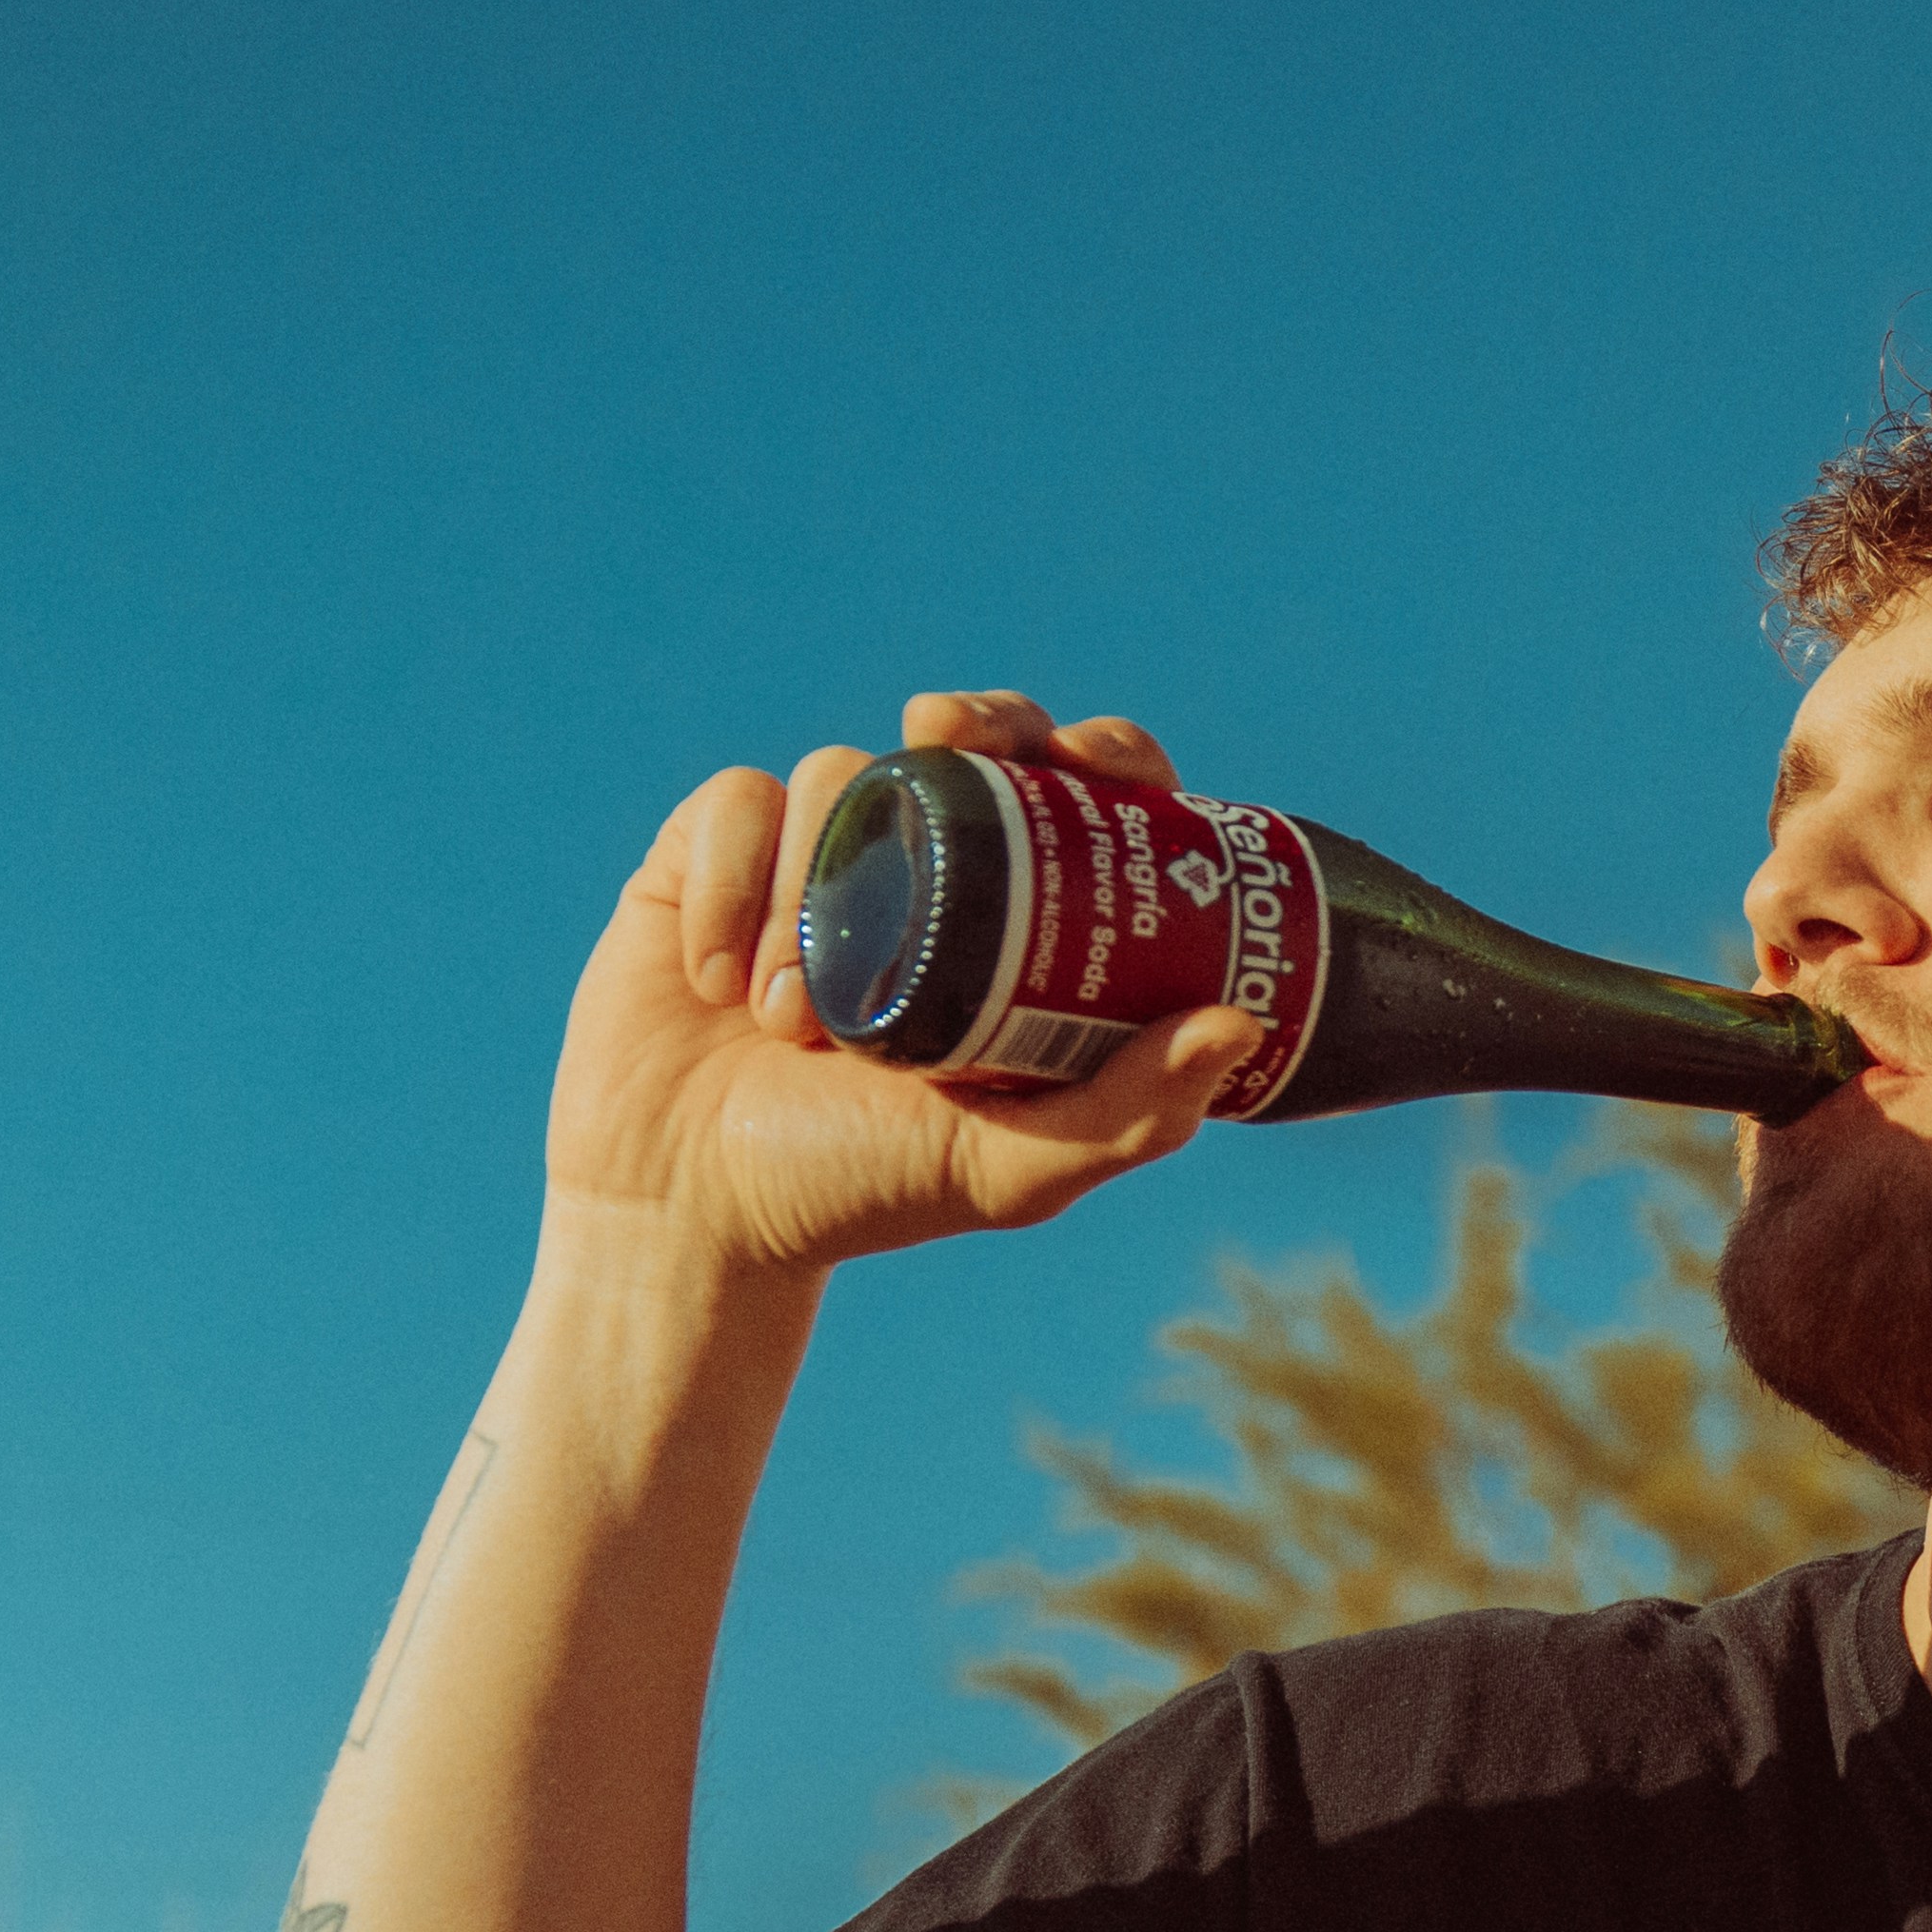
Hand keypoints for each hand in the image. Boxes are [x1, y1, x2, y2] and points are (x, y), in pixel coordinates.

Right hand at [547, 693, 1261, 1271]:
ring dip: (816, 885)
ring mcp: (816, 858)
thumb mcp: (1010, 1169)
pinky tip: (718, 983)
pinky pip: (736, 803)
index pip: (1079, 797)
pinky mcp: (708, 856)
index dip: (1101, 753)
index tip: (1091, 763)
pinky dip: (730, 882)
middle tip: (944, 738)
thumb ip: (1127, 1114)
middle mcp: (923, 875)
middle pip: (971, 737)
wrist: (692, 1214)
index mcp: (1014, 925)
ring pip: (839, 774)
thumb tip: (1239, 1025)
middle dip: (973, 716)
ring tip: (792, 1027)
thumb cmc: (860, 1191)